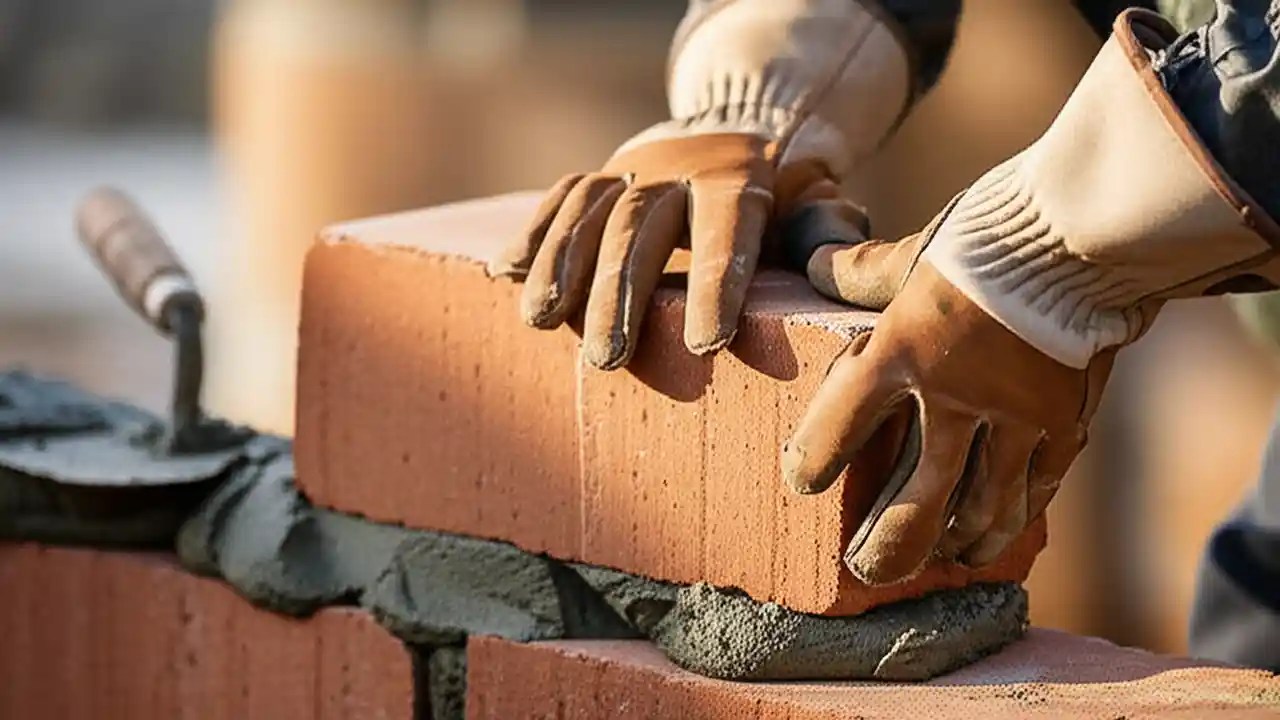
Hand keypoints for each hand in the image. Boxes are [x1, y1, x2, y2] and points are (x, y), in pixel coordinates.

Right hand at [489, 133, 841, 368]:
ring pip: (590, 212)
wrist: (739, 128)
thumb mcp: (819, 204)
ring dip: (560, 268)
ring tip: (540, 322)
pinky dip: (532, 235)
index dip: (716, 285)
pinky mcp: (597, 175)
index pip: (727, 231)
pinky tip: (504, 273)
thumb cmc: (787, 194)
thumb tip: (842, 273)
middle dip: (620, 295)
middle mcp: (677, 167)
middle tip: (608, 359)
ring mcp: (630, 168)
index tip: (704, 344)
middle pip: (641, 228)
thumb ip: (829, 233)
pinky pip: (559, 199)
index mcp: (740, 178)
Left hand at [781, 8, 1279, 585]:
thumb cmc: (989, 239)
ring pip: (983, 508)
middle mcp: (955, 396)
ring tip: (940, 564)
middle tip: (867, 572)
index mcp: (902, 349)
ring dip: (957, 545)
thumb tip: (817, 266)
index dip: (814, 460)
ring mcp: (1015, 418)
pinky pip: (1037, 490)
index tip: (803, 483)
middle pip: (917, 500)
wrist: (1087, 236)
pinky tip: (998, 536)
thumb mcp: (914, 253)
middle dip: (888, 546)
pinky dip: (1014, 521)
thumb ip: (862, 272)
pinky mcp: (1065, 424)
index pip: (841, 422)